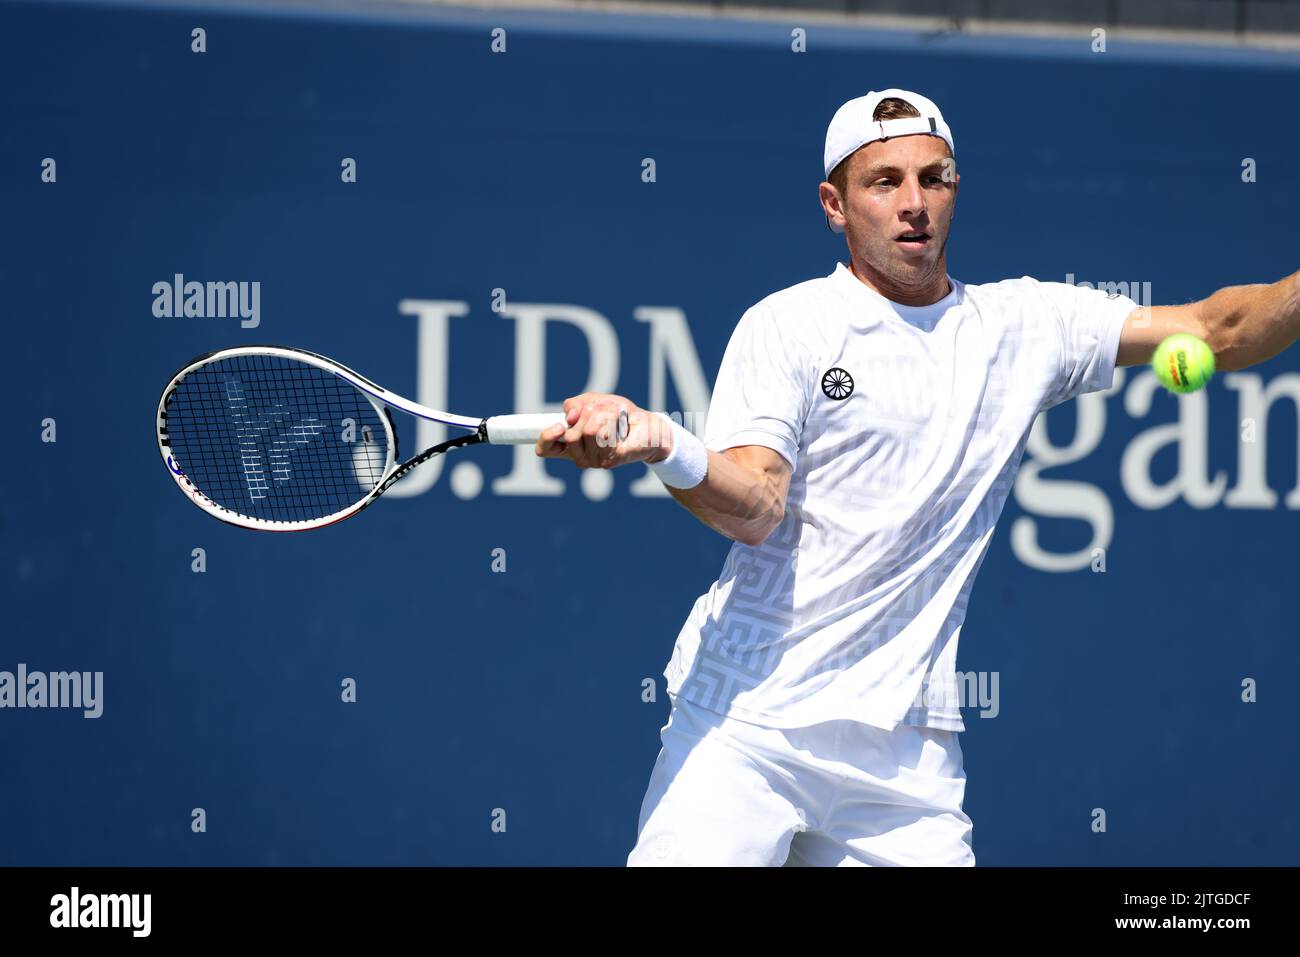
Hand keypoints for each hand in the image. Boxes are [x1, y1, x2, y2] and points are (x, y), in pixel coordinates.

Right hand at [535, 393, 672, 467]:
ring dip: (604, 414)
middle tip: (603, 412)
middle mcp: (580, 457)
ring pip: (588, 431)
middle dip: (588, 414)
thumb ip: (575, 405)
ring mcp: (595, 462)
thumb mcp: (594, 402)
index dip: (546, 437)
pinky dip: (613, 419)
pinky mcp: (611, 460)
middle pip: (571, 434)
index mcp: (570, 445)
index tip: (558, 425)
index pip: (545, 449)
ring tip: (616, 417)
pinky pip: (603, 433)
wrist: (648, 426)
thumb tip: (569, 416)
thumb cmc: (620, 416)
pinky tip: (621, 425)